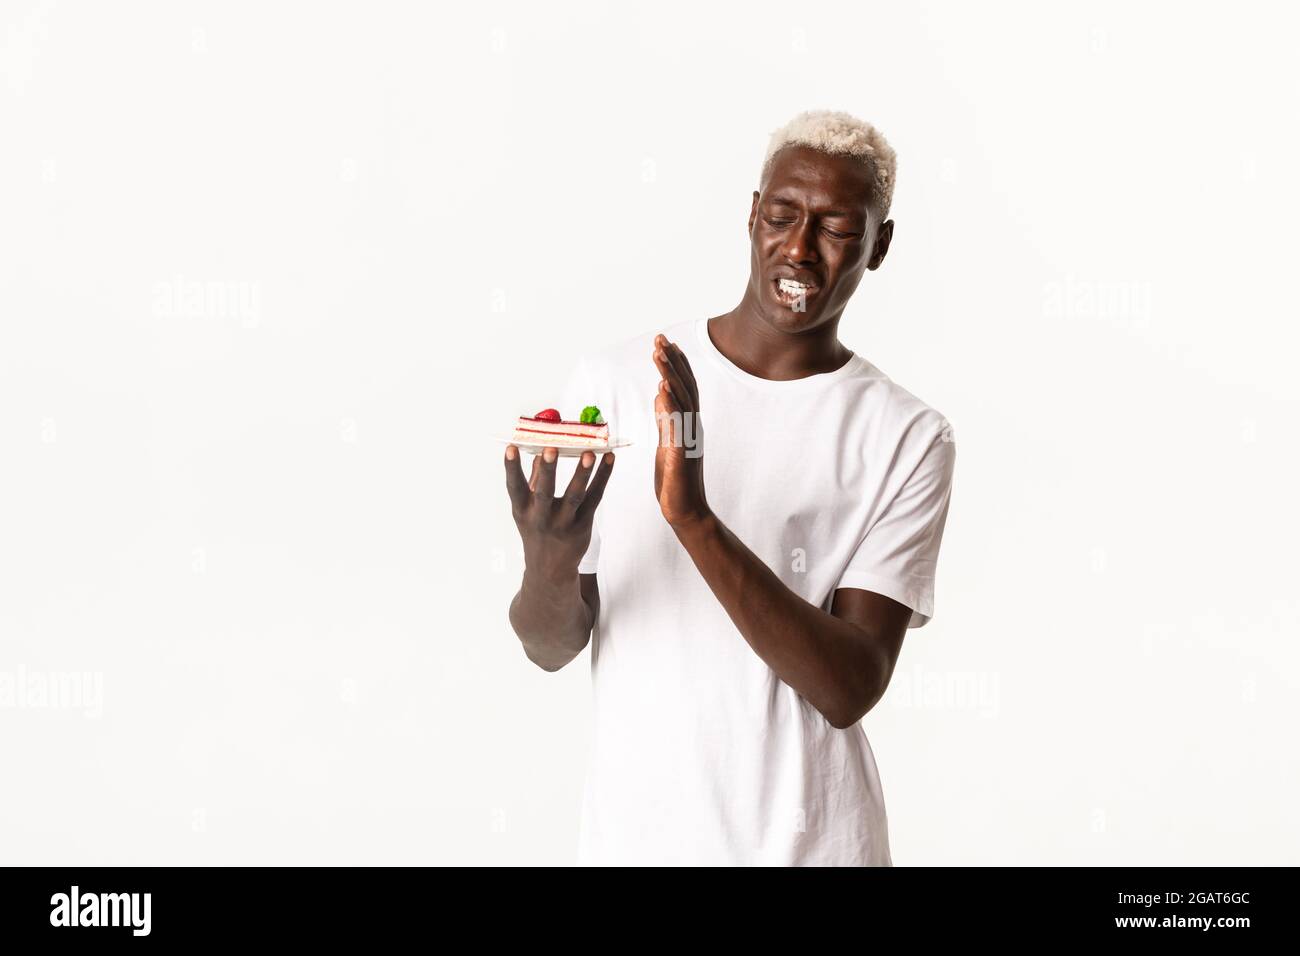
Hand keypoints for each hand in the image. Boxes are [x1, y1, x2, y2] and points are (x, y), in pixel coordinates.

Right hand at [505, 445, 613, 580]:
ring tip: (589, 454)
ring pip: (575, 496)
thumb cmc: (536, 532)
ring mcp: (564, 523)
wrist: (550, 570)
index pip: (514, 487)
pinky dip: (602, 477)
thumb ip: (531, 482)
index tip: (510, 448)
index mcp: (523, 511)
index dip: (511, 468)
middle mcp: (542, 517)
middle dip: (547, 470)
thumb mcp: (526, 511)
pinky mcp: (583, 524)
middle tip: (550, 448)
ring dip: (582, 474)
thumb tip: (537, 454)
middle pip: (545, 492)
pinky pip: (594, 497)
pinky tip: (608, 459)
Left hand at [652, 333, 709, 529]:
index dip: (676, 365)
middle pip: (684, 387)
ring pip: (681, 400)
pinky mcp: (681, 453)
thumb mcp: (666, 444)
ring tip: (659, 354)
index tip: (665, 344)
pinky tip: (662, 387)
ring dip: (670, 375)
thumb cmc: (674, 481)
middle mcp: (692, 427)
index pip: (684, 388)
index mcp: (687, 425)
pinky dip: (669, 404)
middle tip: (660, 338)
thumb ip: (665, 420)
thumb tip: (660, 395)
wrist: (684, 511)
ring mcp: (688, 439)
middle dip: (671, 362)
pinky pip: (676, 424)